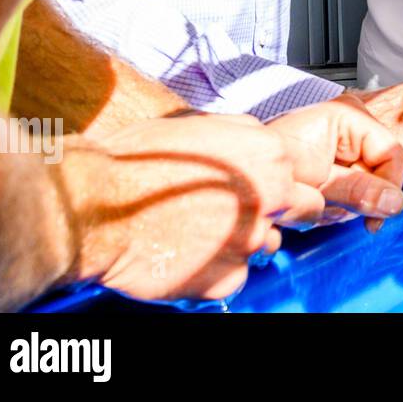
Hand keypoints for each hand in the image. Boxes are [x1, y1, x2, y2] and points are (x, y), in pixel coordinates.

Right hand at [68, 113, 330, 303]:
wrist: (96, 205)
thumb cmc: (139, 160)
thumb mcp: (203, 124)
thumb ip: (243, 137)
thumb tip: (257, 145)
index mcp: (269, 154)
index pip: (306, 172)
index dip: (286, 181)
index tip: (270, 187)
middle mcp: (270, 196)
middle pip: (306, 210)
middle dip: (283, 212)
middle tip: (246, 212)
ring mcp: (251, 239)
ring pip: (268, 245)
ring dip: (245, 241)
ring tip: (203, 232)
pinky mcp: (227, 278)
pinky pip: (236, 276)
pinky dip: (216, 269)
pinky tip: (188, 253)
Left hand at [267, 93, 402, 230]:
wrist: (238, 180)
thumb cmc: (267, 168)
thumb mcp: (319, 182)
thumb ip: (358, 189)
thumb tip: (395, 202)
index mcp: (349, 116)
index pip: (392, 153)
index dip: (389, 186)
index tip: (376, 215)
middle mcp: (351, 125)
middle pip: (383, 171)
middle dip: (362, 197)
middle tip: (335, 207)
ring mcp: (346, 145)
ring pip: (372, 185)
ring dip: (349, 204)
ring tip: (321, 203)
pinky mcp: (338, 165)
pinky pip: (356, 191)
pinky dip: (341, 205)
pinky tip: (322, 203)